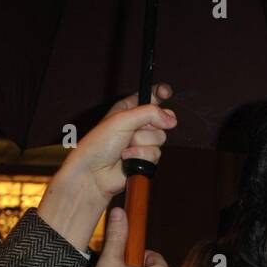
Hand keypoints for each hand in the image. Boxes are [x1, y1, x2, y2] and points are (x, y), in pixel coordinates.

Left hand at [39, 86, 176, 252]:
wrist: (94, 173)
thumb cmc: (100, 144)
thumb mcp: (122, 120)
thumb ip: (149, 114)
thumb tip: (173, 119)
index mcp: (129, 109)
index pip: (151, 96)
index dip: (160, 93)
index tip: (167, 93)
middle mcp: (138, 124)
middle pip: (162, 119)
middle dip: (149, 127)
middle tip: (134, 131)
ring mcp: (142, 142)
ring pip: (160, 138)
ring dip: (141, 144)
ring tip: (124, 148)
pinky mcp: (145, 158)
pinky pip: (156, 154)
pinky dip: (141, 156)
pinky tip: (127, 159)